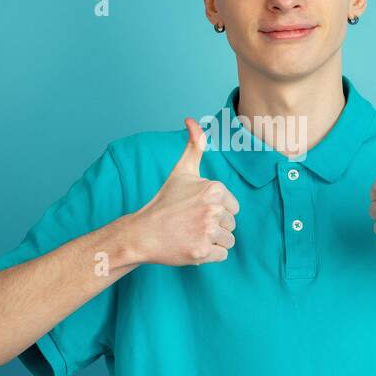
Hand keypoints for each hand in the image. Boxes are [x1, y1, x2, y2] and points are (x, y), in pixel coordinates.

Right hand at [130, 117, 239, 264]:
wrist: (143, 233)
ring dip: (213, 241)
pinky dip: (209, 255)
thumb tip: (191, 119)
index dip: (216, 211)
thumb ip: (194, 145)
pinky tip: (191, 246)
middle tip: (191, 224)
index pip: (233, 207)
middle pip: (231, 224)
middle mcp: (213, 208)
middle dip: (214, 227)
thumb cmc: (164, 202)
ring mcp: (208, 231)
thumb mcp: (181, 171)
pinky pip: (222, 255)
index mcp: (214, 188)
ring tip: (192, 235)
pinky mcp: (203, 252)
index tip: (196, 210)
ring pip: (228, 240)